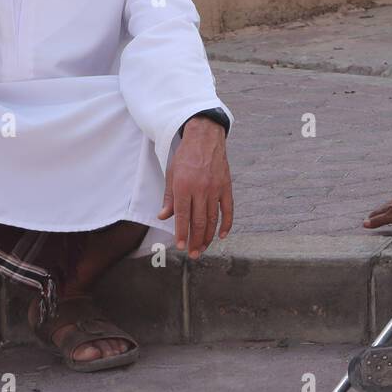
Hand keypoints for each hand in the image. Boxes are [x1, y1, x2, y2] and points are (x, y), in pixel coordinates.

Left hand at [159, 117, 233, 258]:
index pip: (182, 216)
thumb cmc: (186, 156)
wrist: (205, 138)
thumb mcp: (172, 174)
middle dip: (195, 240)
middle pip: (199, 221)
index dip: (181, 233)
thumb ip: (169, 197)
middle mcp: (200, 189)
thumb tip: (163, 216)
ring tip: (203, 248)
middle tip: (193, 253)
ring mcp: (215, 189)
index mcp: (184, 186)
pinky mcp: (226, 187)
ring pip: (213, 219)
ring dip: (208, 236)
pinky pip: (228, 210)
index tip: (180, 246)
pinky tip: (222, 235)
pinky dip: (226, 224)